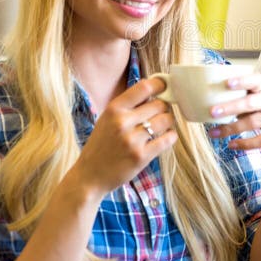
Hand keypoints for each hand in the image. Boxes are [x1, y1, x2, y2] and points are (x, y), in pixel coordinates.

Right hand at [73, 77, 176, 196]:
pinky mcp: (141, 157)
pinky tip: (166, 137)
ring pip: (166, 120)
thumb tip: (155, 90)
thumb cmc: (101, 145)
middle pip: (159, 104)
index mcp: (113, 109)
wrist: (89, 176)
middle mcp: (122, 122)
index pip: (144, 87)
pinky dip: (171, 136)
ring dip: (168, 121)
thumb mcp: (107, 119)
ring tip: (163, 126)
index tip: (164, 87)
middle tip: (161, 113)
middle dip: (164, 107)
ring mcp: (132, 140)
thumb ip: (128, 106)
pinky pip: (167, 139)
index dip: (160, 84)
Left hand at [208, 72, 260, 152]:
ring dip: (232, 128)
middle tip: (212, 111)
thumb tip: (198, 93)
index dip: (242, 81)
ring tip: (213, 133)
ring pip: (254, 122)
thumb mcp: (251, 97)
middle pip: (251, 103)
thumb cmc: (259, 109)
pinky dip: (246, 143)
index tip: (227, 83)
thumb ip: (233, 94)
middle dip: (231, 107)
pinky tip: (231, 145)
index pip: (254, 80)